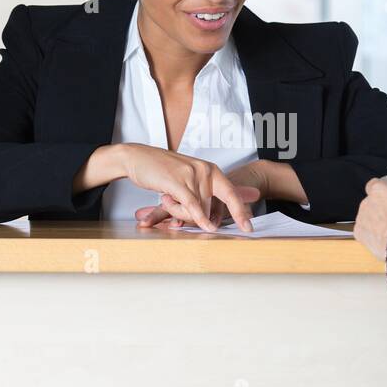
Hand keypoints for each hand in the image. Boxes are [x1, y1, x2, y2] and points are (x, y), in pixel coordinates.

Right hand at [135, 161, 267, 229]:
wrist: (138, 157)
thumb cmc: (163, 171)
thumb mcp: (189, 178)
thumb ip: (206, 192)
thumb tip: (227, 207)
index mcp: (210, 170)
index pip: (231, 194)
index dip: (241, 212)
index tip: (249, 228)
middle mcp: (205, 171)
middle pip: (211, 209)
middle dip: (194, 217)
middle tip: (175, 206)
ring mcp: (192, 175)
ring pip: (198, 210)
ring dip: (180, 213)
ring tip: (167, 199)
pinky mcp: (178, 182)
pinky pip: (192, 206)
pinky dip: (199, 218)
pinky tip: (206, 227)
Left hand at [354, 177, 386, 258]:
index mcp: (377, 190)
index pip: (374, 183)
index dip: (382, 188)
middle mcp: (366, 202)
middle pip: (372, 201)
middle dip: (381, 205)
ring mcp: (361, 218)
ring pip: (368, 216)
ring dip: (376, 219)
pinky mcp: (359, 233)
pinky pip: (364, 230)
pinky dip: (372, 232)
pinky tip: (384, 235)